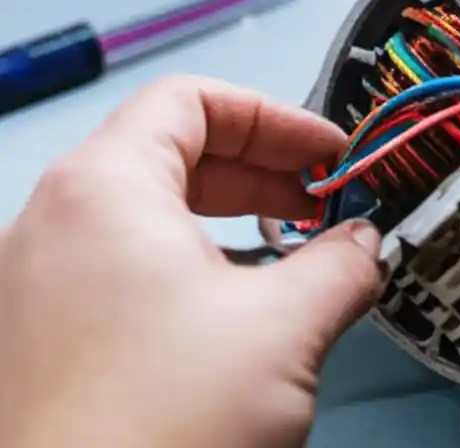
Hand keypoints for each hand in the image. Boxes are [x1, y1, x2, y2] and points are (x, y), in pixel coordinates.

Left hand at [0, 76, 383, 446]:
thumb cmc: (155, 427)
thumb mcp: (285, 326)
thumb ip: (341, 265)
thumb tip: (365, 248)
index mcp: (103, 189)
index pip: (191, 100)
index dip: (275, 117)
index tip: (327, 153)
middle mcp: (53, 224)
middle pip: (168, 152)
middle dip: (261, 173)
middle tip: (323, 202)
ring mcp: (37, 285)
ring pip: (146, 215)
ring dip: (230, 222)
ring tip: (292, 259)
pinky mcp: (41, 340)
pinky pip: (122, 270)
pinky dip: (190, 269)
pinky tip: (240, 313)